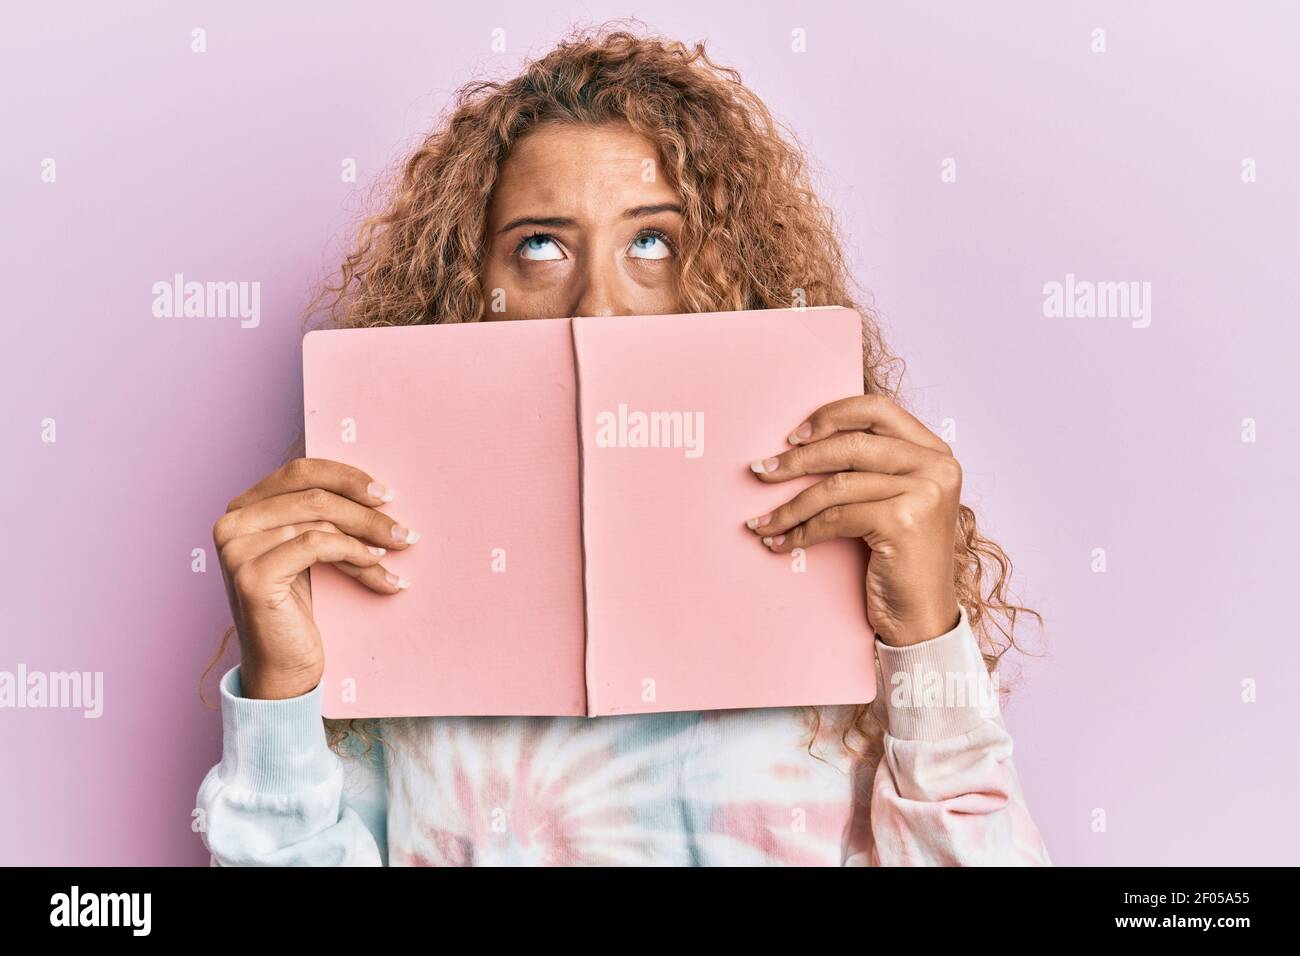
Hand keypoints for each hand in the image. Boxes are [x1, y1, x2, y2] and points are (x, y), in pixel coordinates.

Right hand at [212, 458, 418, 698]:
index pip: (300, 471)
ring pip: (320, 521)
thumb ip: (323, 517)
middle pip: (313, 495)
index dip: (346, 477)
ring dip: (366, 537)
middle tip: (403, 530)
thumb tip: (377, 492)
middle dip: (366, 511)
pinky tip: (375, 565)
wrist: (283, 667)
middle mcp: (231, 523)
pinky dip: (352, 552)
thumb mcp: (311, 551)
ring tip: (394, 552)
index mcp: (244, 508)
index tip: (386, 494)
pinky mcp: (251, 574)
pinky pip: (315, 544)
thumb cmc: (300, 607)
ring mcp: (236, 548)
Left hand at [745, 394, 961, 646]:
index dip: (831, 416)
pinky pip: (835, 518)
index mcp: (934, 451)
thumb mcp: (893, 500)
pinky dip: (801, 531)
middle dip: (797, 461)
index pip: (877, 410)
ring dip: (789, 505)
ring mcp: (924, 492)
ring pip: (835, 485)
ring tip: (760, 520)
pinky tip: (781, 542)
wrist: (922, 618)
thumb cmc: (900, 560)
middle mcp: (936, 466)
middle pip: (849, 445)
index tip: (792, 436)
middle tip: (760, 472)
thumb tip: (801, 443)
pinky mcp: (904, 521)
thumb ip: (870, 468)